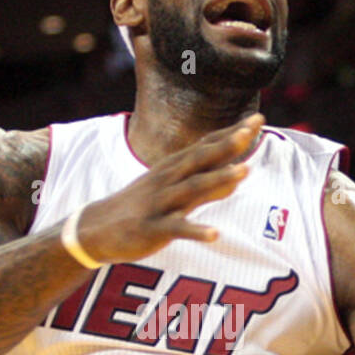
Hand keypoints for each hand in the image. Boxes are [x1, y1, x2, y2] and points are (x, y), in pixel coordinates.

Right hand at [74, 114, 262, 264]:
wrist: (96, 229)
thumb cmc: (141, 208)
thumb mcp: (174, 192)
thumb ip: (207, 185)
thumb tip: (238, 175)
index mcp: (173, 169)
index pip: (206, 145)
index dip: (232, 133)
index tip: (258, 119)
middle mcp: (168, 180)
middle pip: (201, 158)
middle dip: (227, 144)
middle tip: (252, 130)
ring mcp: (160, 203)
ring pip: (192, 188)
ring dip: (218, 179)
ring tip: (245, 171)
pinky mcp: (153, 228)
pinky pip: (177, 229)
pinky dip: (196, 231)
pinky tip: (215, 234)